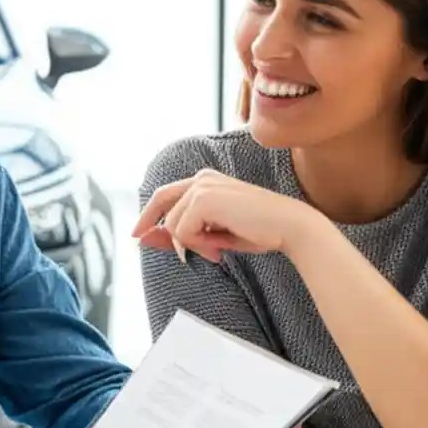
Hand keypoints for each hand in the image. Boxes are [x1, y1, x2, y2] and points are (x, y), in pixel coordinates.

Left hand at [133, 169, 317, 262]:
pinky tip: (220, 247)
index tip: (140, 232)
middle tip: (139, 240)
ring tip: (218, 249)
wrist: (288, 226)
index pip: (167, 194)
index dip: (150, 213)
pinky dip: (198, 245)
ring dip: (193, 244)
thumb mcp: (215, 234)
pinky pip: (184, 231)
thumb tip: (150, 239)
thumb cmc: (259, 230)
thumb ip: (185, 234)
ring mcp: (202, 186)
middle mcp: (202, 178)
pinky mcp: (203, 199)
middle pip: (161, 200)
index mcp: (207, 180)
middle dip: (149, 223)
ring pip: (175, 225)